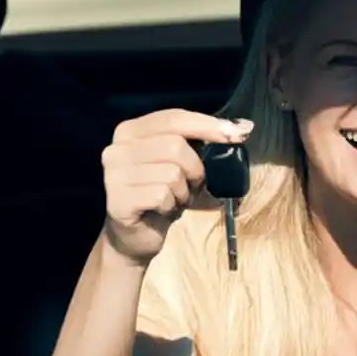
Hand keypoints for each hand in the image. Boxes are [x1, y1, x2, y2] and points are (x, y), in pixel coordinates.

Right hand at [101, 109, 252, 266]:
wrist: (135, 237)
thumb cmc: (160, 196)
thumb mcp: (179, 163)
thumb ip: (199, 142)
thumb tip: (242, 127)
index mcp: (130, 131)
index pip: (173, 118)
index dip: (207, 124)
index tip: (239, 133)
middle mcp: (116, 148)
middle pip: (175, 145)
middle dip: (195, 169)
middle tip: (192, 185)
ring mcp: (114, 174)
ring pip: (172, 173)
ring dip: (183, 191)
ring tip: (174, 199)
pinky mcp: (117, 200)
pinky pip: (162, 195)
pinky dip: (171, 205)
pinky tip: (163, 210)